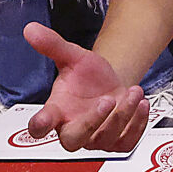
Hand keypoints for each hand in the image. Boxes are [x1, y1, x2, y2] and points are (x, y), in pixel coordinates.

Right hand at [24, 24, 148, 151]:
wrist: (111, 83)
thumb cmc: (87, 76)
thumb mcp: (73, 57)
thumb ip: (52, 45)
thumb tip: (30, 28)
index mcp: (56, 112)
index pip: (39, 126)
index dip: (39, 125)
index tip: (45, 119)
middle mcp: (73, 129)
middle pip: (72, 140)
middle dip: (92, 121)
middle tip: (107, 99)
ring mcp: (95, 139)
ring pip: (105, 138)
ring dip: (123, 114)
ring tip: (134, 91)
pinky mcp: (117, 142)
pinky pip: (127, 143)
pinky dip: (138, 124)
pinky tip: (141, 104)